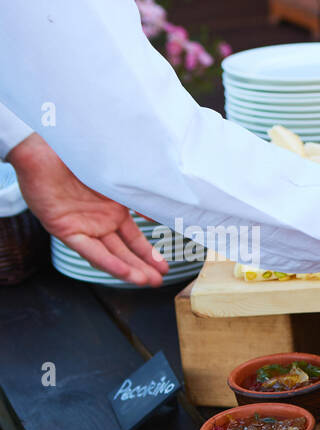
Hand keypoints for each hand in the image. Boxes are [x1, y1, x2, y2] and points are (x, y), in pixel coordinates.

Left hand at [7, 133, 166, 286]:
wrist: (45, 147)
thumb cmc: (81, 156)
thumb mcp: (119, 179)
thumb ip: (138, 199)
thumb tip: (156, 214)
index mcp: (113, 210)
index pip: (134, 239)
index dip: (149, 254)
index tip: (164, 267)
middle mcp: (99, 221)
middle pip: (124, 251)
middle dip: (142, 267)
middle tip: (158, 281)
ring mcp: (83, 226)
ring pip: (109, 254)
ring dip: (128, 270)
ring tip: (146, 282)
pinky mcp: (65, 229)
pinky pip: (89, 249)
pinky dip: (107, 262)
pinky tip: (124, 272)